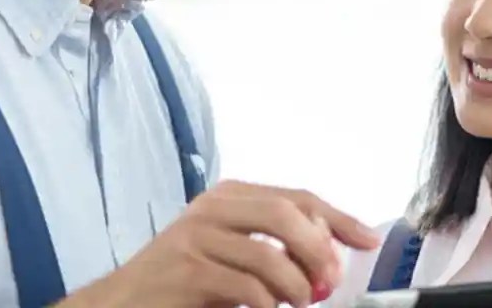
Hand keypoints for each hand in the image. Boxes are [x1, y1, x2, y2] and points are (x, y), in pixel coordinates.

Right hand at [59, 180, 379, 307]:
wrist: (123, 301)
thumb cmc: (184, 278)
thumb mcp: (232, 250)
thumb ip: (273, 243)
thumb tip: (332, 252)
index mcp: (230, 195)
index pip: (297, 197)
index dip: (338, 218)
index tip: (368, 240)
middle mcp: (212, 207)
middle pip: (287, 214)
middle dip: (318, 251)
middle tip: (328, 283)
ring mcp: (195, 237)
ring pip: (269, 254)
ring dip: (295, 286)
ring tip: (298, 303)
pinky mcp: (186, 271)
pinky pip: (245, 287)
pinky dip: (266, 303)